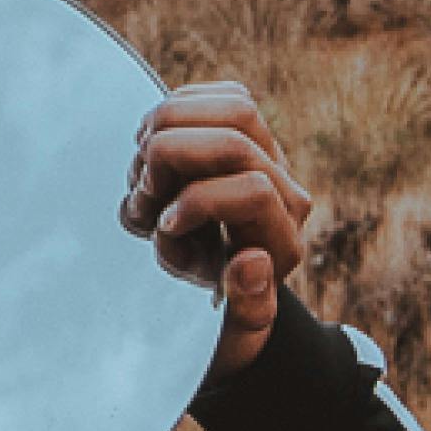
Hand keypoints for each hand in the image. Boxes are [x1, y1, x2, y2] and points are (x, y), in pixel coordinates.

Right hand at [121, 83, 312, 378]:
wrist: (228, 305)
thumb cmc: (224, 325)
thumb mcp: (232, 335)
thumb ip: (247, 308)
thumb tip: (252, 262)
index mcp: (282, 243)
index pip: (251, 189)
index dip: (198, 201)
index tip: (164, 226)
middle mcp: (286, 194)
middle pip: (235, 137)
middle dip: (172, 153)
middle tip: (143, 187)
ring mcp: (272, 161)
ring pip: (234, 106)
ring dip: (171, 125)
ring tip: (144, 165)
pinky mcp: (252, 136)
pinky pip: (225, 95)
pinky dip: (180, 106)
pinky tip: (153, 140)